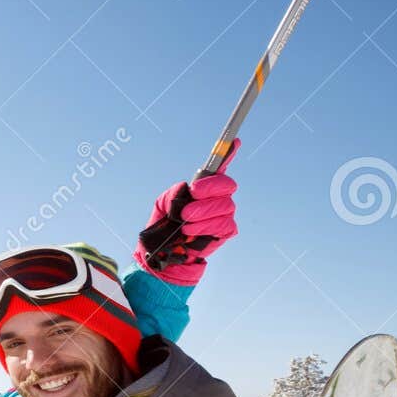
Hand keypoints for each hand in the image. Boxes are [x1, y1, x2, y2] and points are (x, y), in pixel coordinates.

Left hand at [134, 140, 239, 285]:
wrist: (164, 254)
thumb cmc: (164, 227)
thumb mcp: (162, 205)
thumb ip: (174, 193)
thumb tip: (187, 187)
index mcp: (203, 187)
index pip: (219, 168)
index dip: (228, 153)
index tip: (234, 142)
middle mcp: (218, 197)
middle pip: (226, 185)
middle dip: (209, 189)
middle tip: (192, 197)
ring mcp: (224, 214)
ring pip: (225, 206)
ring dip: (203, 212)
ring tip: (185, 221)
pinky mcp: (225, 231)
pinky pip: (223, 224)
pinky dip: (206, 226)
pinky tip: (191, 231)